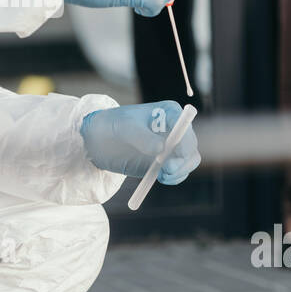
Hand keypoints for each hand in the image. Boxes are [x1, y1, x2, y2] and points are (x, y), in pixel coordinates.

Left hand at [81, 100, 200, 182]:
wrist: (99, 140)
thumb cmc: (112, 125)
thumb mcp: (124, 128)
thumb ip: (142, 137)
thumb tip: (161, 150)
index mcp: (169, 113)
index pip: (185, 125)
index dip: (184, 140)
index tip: (176, 154)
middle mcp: (175, 129)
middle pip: (191, 145)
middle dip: (183, 159)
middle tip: (167, 170)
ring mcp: (172, 147)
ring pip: (189, 160)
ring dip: (180, 170)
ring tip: (163, 176)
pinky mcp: (166, 162)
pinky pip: (179, 172)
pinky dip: (174, 177)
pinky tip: (161, 178)